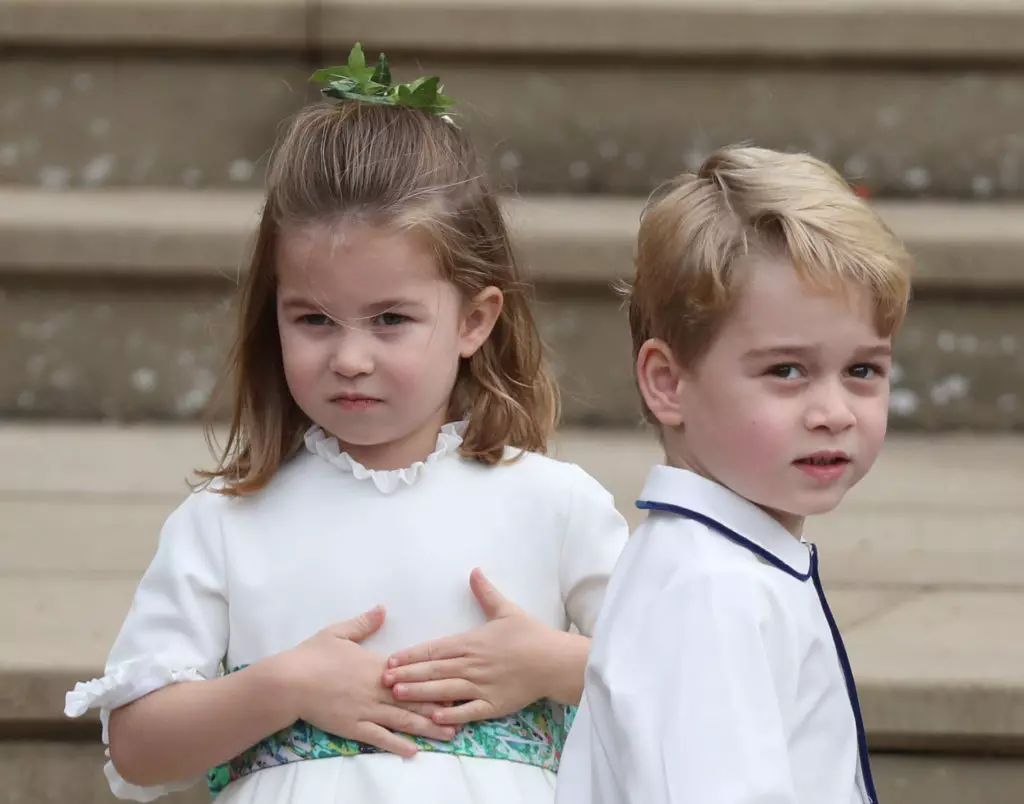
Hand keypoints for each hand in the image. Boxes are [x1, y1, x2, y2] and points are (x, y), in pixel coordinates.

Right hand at [278, 606, 456, 756]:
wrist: (288, 681)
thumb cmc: (312, 655)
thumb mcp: (339, 632)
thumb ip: (364, 622)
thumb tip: (382, 609)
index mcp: (377, 666)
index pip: (413, 674)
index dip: (436, 680)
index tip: (457, 682)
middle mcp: (377, 689)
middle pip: (414, 700)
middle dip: (440, 707)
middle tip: (465, 713)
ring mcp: (366, 710)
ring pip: (402, 721)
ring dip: (427, 728)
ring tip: (449, 734)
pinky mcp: (352, 727)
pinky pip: (379, 737)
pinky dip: (397, 744)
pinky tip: (413, 751)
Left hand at [382, 569, 569, 724]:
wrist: (553, 660)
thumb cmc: (530, 635)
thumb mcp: (506, 610)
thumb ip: (486, 593)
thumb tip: (474, 571)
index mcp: (471, 642)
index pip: (434, 649)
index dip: (411, 655)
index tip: (391, 659)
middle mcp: (471, 665)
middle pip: (433, 670)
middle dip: (407, 674)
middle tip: (382, 679)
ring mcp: (481, 686)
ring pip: (445, 690)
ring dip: (420, 693)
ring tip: (398, 695)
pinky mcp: (493, 705)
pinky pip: (468, 711)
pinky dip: (451, 714)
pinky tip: (434, 717)